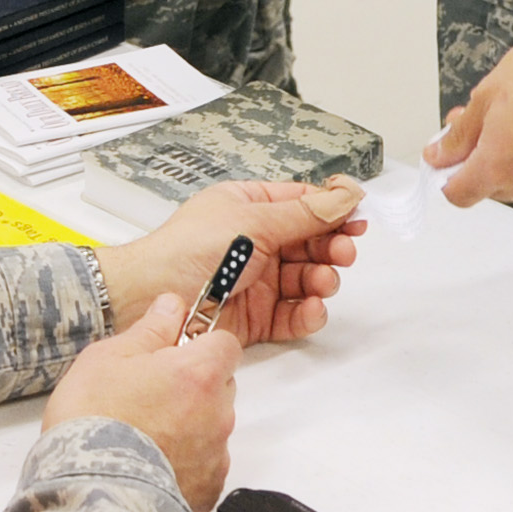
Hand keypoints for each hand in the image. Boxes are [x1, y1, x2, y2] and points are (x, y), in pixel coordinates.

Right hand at [42, 294, 240, 511]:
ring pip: (212, 427)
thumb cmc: (94, 419)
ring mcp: (215, 455)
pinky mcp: (207, 491)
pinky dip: (185, 463)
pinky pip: (205, 466)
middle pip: (220, 387)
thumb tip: (172, 306)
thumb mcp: (109, 357)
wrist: (90, 491)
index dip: (201, 345)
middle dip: (194, 386)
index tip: (175, 352)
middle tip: (149, 395)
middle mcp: (217, 413)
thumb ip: (150, 329)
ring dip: (189, 426)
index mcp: (198, 373)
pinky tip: (150, 463)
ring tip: (143, 435)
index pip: (226, 345)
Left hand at [97, 181, 367, 346]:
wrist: (153, 296)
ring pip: (307, 279)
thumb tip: (345, 195)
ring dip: (323, 280)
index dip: (333, 210)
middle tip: (343, 252)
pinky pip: (294, 314)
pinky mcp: (257, 316)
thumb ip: (304, 213)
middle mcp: (256, 242)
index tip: (359, 217)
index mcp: (250, 207)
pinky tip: (313, 308)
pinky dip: (309, 313)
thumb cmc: (189, 249)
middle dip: (332, 247)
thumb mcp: (252, 221)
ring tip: (322, 282)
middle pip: (311, 243)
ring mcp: (258, 280)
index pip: (303, 203)